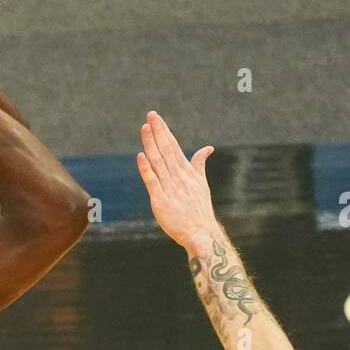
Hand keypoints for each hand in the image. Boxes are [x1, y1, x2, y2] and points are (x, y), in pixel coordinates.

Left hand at [134, 111, 217, 250]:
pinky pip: (153, 182)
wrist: (201, 233)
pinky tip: (141, 156)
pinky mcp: (161, 201)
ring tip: (145, 128)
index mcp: (188, 172)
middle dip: (158, 132)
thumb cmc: (200, 210)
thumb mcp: (202, 184)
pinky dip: (146, 169)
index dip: (164, 132)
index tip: (156, 118)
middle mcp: (179, 177)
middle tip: (150, 115)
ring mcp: (170, 189)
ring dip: (151, 144)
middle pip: (166, 150)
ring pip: (159, 162)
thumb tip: (207, 148)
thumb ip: (199, 165)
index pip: (174, 147)